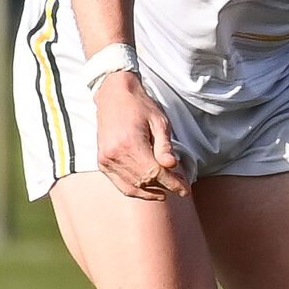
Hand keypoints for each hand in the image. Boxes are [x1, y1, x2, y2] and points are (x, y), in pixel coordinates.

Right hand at [93, 71, 190, 200]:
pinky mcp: (102, 162)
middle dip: (165, 187)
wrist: (114, 95)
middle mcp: (115, 155)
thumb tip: (172, 166)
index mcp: (130, 143)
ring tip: (167, 191)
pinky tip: (149, 189)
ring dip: (150, 192)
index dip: (172, 183)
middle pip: (144, 181)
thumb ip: (164, 146)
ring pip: (131, 187)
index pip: (154, 172)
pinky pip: (119, 184)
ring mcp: (106, 160)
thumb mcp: (159, 121)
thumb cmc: (140, 106)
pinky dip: (135, 190)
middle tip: (181, 186)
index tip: (185, 190)